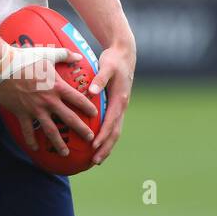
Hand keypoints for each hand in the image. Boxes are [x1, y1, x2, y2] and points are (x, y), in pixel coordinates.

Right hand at [0, 45, 98, 157]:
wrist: (3, 67)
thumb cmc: (26, 58)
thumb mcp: (48, 53)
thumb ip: (65, 55)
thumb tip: (79, 56)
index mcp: (57, 87)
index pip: (78, 100)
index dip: (88, 108)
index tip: (95, 115)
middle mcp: (49, 101)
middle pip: (69, 119)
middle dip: (81, 130)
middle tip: (90, 138)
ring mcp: (35, 109)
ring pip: (50, 130)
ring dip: (59, 143)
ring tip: (66, 153)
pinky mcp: (22, 114)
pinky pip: (28, 131)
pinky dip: (31, 140)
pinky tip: (36, 148)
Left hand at [88, 38, 136, 165]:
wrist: (125, 54)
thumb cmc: (113, 59)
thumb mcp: (107, 66)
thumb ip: (100, 78)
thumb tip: (92, 91)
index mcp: (119, 99)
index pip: (111, 122)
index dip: (103, 135)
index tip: (93, 145)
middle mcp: (121, 106)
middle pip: (115, 133)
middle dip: (106, 148)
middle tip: (95, 161)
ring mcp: (120, 107)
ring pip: (115, 131)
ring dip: (107, 146)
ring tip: (96, 159)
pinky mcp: (117, 106)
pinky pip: (112, 125)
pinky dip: (106, 137)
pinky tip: (96, 144)